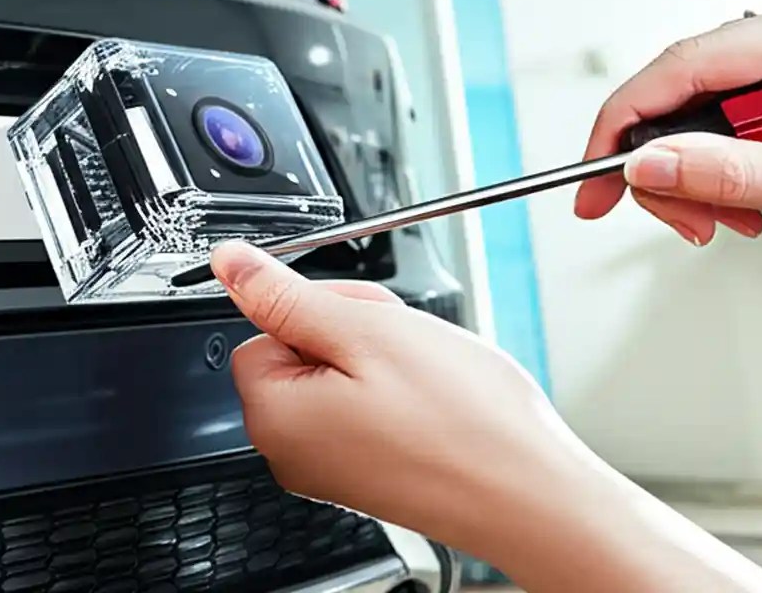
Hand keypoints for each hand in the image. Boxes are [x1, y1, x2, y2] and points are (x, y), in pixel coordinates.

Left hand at [212, 241, 761, 592]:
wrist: (533, 498)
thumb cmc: (462, 424)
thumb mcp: (365, 330)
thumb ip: (283, 295)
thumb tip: (227, 265)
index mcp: (275, 417)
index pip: (259, 330)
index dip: (314, 310)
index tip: (360, 319)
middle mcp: (291, 452)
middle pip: (297, 351)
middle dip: (349, 330)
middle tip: (402, 345)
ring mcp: (329, 468)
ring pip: (336, 375)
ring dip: (379, 357)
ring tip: (426, 374)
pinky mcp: (365, 475)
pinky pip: (362, 408)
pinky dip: (395, 392)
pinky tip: (433, 400)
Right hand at [575, 0, 761, 242]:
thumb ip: (739, 174)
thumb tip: (650, 168)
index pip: (680, 67)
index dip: (619, 129)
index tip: (591, 184)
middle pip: (687, 90)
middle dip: (673, 168)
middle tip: (690, 224)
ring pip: (706, 105)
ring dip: (705, 172)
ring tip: (739, 217)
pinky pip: (734, 109)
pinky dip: (732, 159)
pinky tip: (754, 193)